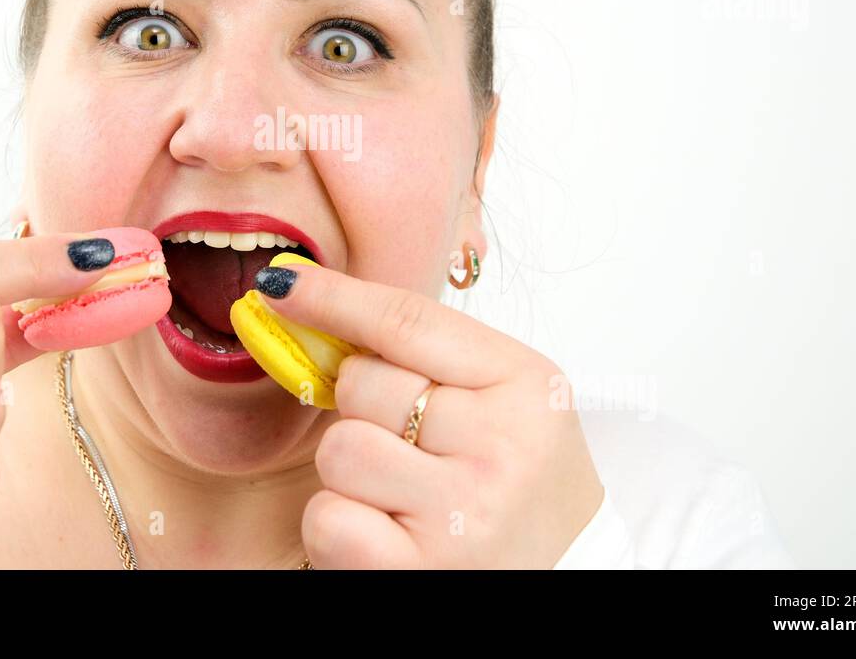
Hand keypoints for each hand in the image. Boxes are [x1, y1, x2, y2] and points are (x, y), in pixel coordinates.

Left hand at [261, 262, 605, 568]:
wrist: (572, 573)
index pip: (407, 322)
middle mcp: (500, 447)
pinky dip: (341, 526)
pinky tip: (389, 535)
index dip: (334, 297)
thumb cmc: (521, 483)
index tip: (283, 282)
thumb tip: (309, 302)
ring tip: (404, 496)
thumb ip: (428, 355)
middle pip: (362, 384)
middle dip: (363, 409)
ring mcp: (461, 514)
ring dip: (352, 473)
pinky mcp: (416, 570)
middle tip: (410, 445)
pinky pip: (327, 518)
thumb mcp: (505, 400)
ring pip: (338, 450)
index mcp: (525, 386)